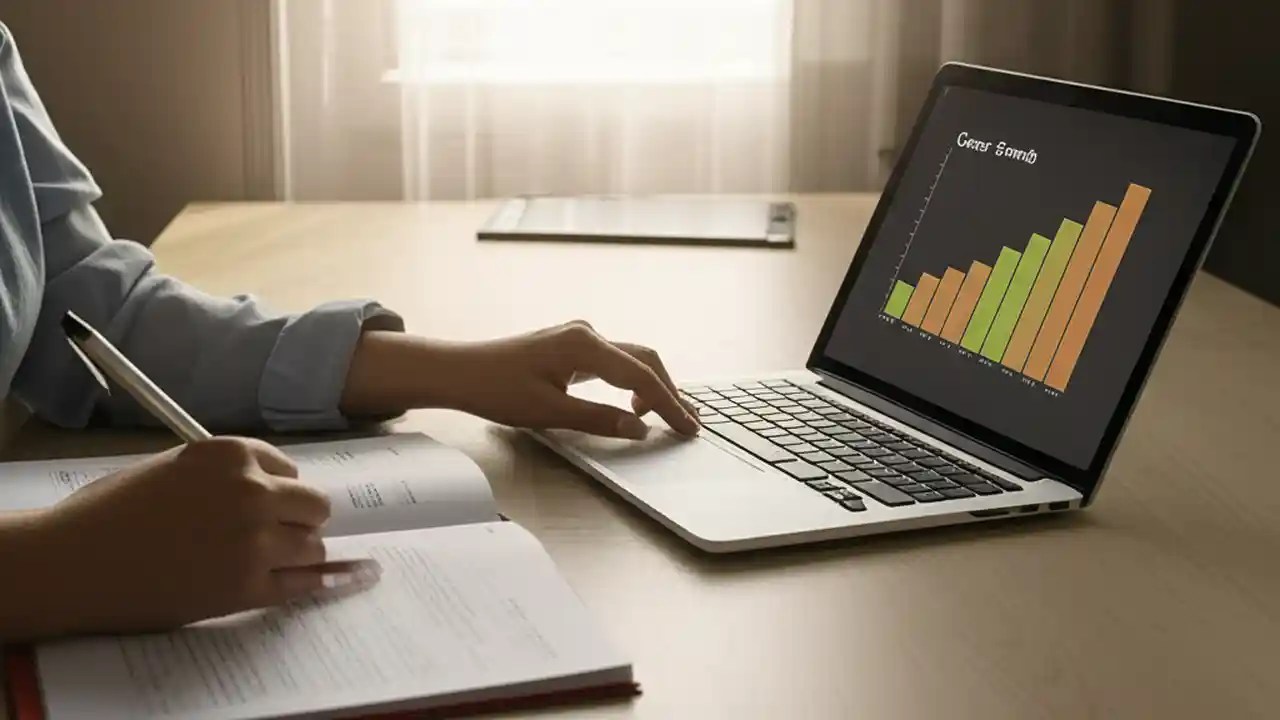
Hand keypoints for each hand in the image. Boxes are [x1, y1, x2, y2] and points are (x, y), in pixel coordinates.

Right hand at [32, 437, 378, 634]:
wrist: (73, 561)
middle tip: (276, 535)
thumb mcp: (175, 465)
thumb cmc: (112, 511)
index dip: (281, 491)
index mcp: (232, 454)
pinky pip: (303, 585)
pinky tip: (314, 583)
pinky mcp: (247, 587)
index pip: (290, 470)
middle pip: (315, 506)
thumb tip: (275, 485)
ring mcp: (254, 540)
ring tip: (267, 561)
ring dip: (298, 554)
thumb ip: (227, 472)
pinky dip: (311, 585)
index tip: (274, 505)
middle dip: (299, 521)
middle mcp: (252, 491)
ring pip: (314, 546)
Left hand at [441, 321, 700, 438]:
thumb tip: (639, 428)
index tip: (688, 428)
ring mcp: (579, 336)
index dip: (670, 404)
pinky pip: (614, 360)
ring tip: (671, 416)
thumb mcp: (550, 413)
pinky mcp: (572, 344)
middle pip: (644, 360)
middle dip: (670, 392)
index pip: (642, 376)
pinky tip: (636, 402)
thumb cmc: (496, 389)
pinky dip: (632, 380)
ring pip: (632, 358)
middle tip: (689, 424)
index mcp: (585, 346)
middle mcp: (587, 333)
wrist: (460, 371)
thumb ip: (599, 420)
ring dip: (654, 386)